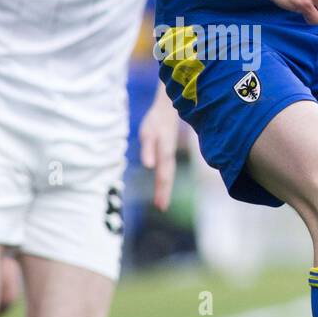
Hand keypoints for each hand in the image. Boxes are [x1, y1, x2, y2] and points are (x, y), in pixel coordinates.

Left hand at [139, 88, 178, 210]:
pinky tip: (162, 185)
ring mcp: (169, 153)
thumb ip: (148, 149)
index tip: (160, 205)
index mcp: (164, 153)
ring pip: (168, 174)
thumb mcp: (148, 133)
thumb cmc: (156, 120)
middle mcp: (169, 155)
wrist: (168, 107)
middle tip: (162, 208)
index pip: (163, 175)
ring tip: (162, 203)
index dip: (162, 190)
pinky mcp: (167, 151)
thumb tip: (148, 166)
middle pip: (167, 177)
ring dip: (164, 188)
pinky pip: (166, 169)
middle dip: (164, 193)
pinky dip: (165, 179)